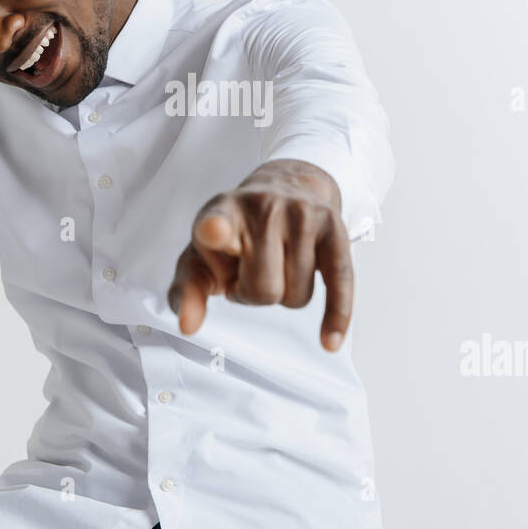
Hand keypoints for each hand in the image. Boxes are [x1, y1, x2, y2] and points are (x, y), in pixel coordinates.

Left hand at [168, 160, 354, 350]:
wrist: (283, 187)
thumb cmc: (236, 234)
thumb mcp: (202, 256)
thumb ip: (187, 292)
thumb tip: (188, 325)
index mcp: (220, 213)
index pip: (217, 222)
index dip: (215, 230)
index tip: (212, 231)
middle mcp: (262, 207)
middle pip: (264, 290)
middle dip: (256, 295)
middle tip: (251, 272)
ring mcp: (301, 214)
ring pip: (298, 296)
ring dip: (287, 294)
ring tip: (278, 265)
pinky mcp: (333, 227)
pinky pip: (340, 281)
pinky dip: (337, 314)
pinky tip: (330, 341)